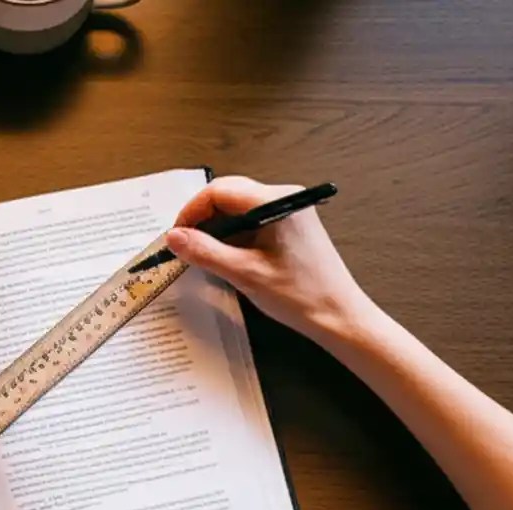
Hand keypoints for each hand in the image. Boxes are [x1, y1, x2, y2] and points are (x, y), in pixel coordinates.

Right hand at [165, 176, 378, 342]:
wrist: (339, 315)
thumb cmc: (299, 296)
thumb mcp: (244, 274)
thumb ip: (205, 252)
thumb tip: (173, 237)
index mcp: (275, 202)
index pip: (218, 191)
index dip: (191, 212)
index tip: (176, 237)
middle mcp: (284, 197)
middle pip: (227, 195)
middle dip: (201, 219)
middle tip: (185, 247)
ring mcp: (289, 210)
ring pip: (237, 208)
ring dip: (217, 228)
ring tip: (205, 255)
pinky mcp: (290, 224)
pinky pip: (252, 219)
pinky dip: (233, 235)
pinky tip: (228, 257)